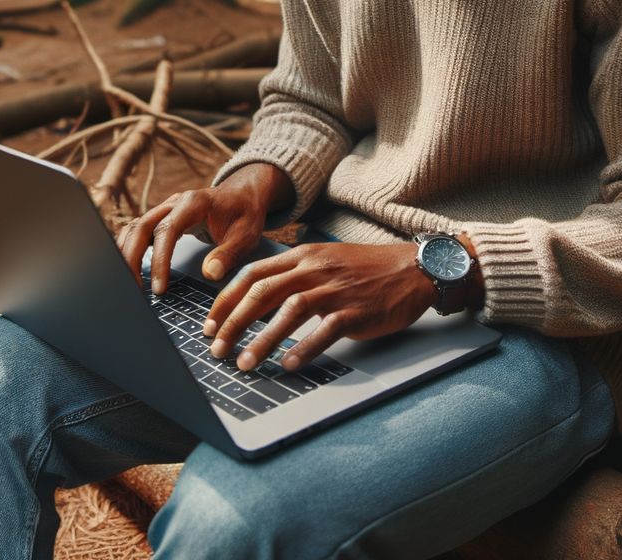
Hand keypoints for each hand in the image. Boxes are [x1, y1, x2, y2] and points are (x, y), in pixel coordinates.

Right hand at [117, 182, 267, 294]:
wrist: (243, 193)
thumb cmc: (244, 213)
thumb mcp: (246, 234)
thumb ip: (229, 253)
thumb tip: (210, 274)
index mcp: (193, 203)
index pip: (167, 229)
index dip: (159, 259)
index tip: (159, 287)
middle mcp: (174, 203)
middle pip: (141, 227)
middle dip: (131, 258)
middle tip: (134, 290)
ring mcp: (165, 209)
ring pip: (134, 228)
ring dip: (126, 254)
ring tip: (128, 284)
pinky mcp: (162, 218)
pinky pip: (137, 231)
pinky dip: (129, 248)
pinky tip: (129, 269)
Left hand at [201, 242, 434, 371]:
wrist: (411, 268)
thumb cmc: (364, 270)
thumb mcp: (323, 261)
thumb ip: (292, 275)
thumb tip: (256, 302)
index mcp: (302, 255)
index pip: (252, 273)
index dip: (226, 299)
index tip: (209, 323)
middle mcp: (314, 269)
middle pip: (263, 292)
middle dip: (234, 322)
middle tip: (216, 348)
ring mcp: (335, 289)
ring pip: (289, 311)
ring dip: (262, 340)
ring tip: (244, 363)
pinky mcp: (355, 311)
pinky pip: (325, 330)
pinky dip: (304, 348)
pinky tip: (288, 365)